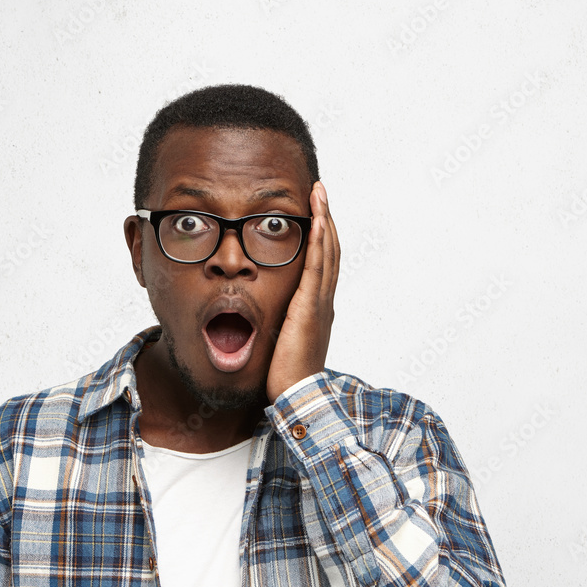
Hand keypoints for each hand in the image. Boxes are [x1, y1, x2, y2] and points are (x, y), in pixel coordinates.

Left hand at [266, 181, 339, 401]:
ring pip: (327, 252)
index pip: (321, 261)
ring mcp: (320, 303)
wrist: (297, 396)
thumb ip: (274, 321)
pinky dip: (320, 243)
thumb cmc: (285, 374)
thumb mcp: (278, 338)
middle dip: (324, 217)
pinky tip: (317, 221)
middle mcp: (323, 300)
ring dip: (323, 219)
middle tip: (319, 190)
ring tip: (319, 193)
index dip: (320, 233)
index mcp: (316, 306)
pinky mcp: (311, 308)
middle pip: (329, 249)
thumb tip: (257, 313)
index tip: (314, 210)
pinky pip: (318, 269)